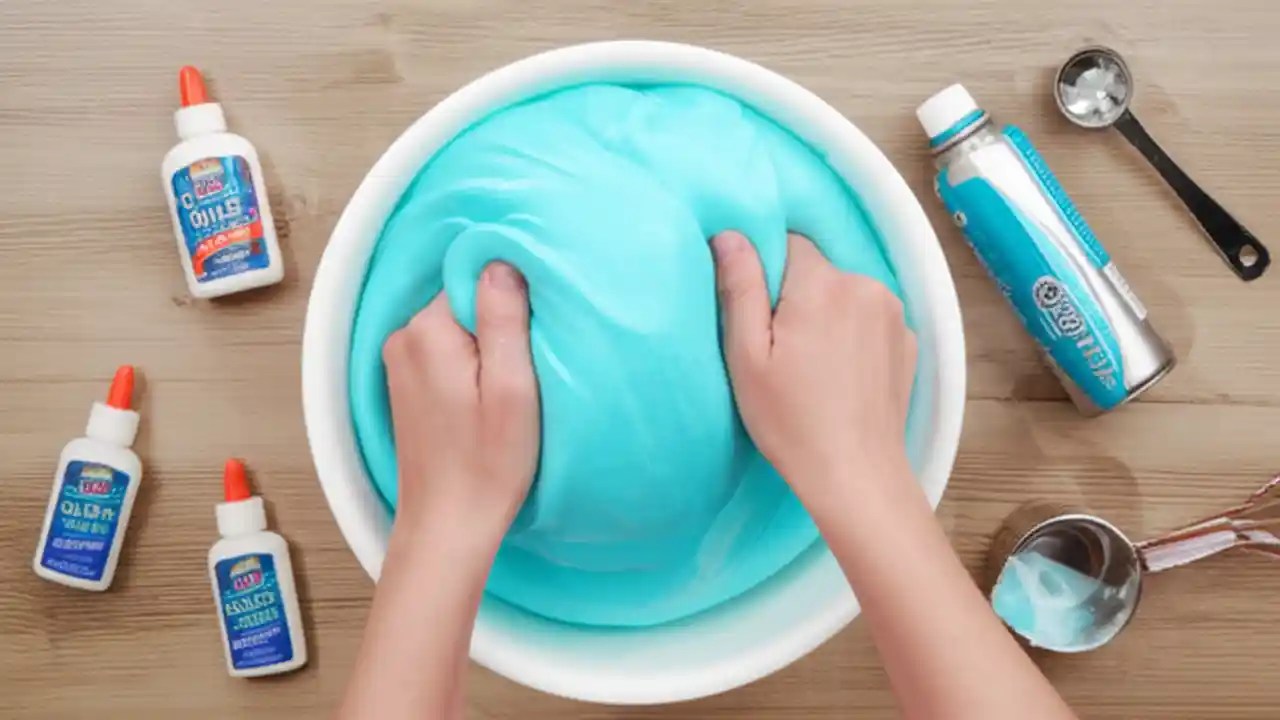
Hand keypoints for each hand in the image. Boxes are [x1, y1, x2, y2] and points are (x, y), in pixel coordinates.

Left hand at [382, 262, 539, 539]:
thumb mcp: (512, 386)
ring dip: (486, 351)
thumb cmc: (488, 463)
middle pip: (465, 304)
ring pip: (457, 330)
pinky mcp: (405, 386)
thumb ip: (504, 318)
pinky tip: (485, 402)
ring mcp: (399, 363)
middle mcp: (403, 338)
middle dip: (498, 328)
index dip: (512, 306)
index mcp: (427, 330)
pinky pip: (445, 354)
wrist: (449, 525)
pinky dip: (470, 368)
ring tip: (506, 392)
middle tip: (526, 372)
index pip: (477, 281)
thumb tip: (502, 260)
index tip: (532, 343)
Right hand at [711, 231, 915, 507]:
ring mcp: (894, 314)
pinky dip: (853, 335)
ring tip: (813, 367)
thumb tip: (730, 234)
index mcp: (822, 285)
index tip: (758, 321)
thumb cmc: (791, 421)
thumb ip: (740, 288)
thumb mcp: (747, 356)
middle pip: (816, 270)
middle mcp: (866, 286)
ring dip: (826, 315)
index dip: (765, 277)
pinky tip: (841, 376)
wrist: (856, 475)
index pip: (787, 243)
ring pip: (844, 293)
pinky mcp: (909, 341)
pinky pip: (869, 318)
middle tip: (781, 352)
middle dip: (795, 298)